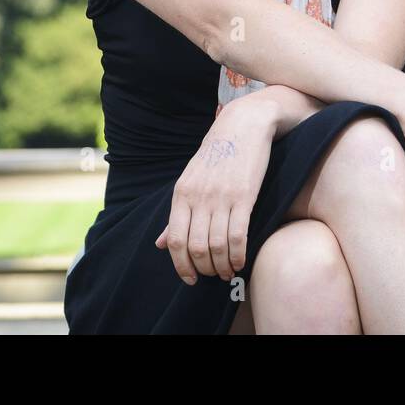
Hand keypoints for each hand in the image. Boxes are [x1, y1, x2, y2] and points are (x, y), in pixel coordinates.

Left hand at [154, 91, 277, 283]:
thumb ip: (177, 215)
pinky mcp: (244, 196)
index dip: (181, 266)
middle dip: (204, 269)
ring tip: (228, 271)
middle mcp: (198, 197)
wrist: (244, 126)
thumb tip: (160, 244)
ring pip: (216, 245)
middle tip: (213, 275)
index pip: (175, 240)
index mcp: (181, 194)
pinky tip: (241, 261)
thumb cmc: (216, 155)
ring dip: (222, 266)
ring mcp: (221, 197)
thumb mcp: (190, 181)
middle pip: (195, 247)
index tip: (190, 279)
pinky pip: (238, 235)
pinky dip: (239, 254)